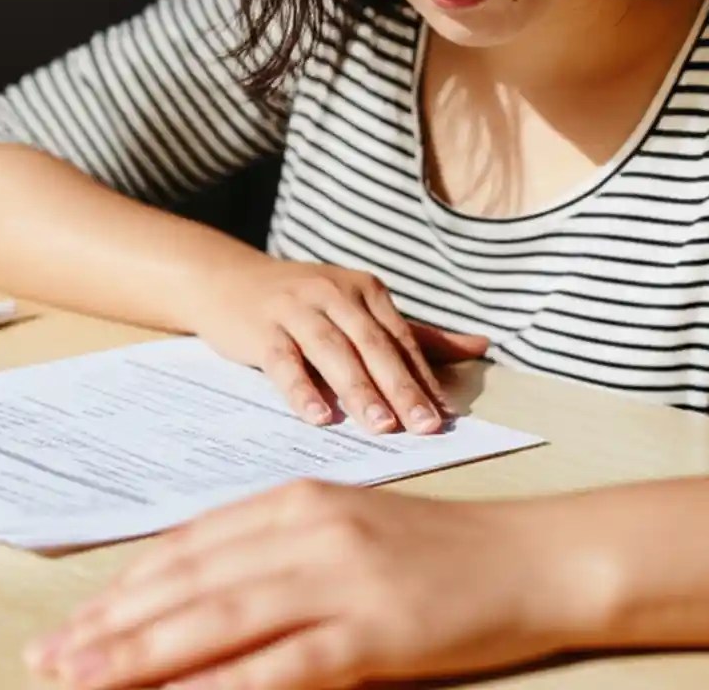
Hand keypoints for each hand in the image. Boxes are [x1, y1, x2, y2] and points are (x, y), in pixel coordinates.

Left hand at [26, 481, 594, 689]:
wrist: (533, 556)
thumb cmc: (437, 548)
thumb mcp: (346, 527)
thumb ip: (273, 551)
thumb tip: (198, 592)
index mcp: (295, 501)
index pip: (188, 547)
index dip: (125, 587)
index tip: (76, 621)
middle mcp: (306, 531)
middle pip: (188, 582)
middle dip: (111, 624)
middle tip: (51, 657)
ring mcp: (339, 578)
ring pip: (218, 620)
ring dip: (142, 653)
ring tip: (83, 679)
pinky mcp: (373, 630)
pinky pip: (283, 663)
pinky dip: (223, 684)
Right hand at [188, 259, 487, 434]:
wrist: (227, 281)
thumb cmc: (301, 304)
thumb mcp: (357, 309)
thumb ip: (415, 334)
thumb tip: (480, 346)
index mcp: (364, 290)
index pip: (400, 339)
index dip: (423, 376)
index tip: (446, 415)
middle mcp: (333, 293)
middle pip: (372, 345)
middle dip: (400, 387)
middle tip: (424, 426)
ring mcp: (295, 308)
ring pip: (332, 351)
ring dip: (358, 390)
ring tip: (381, 427)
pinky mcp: (261, 327)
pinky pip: (284, 360)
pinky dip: (301, 388)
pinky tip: (320, 417)